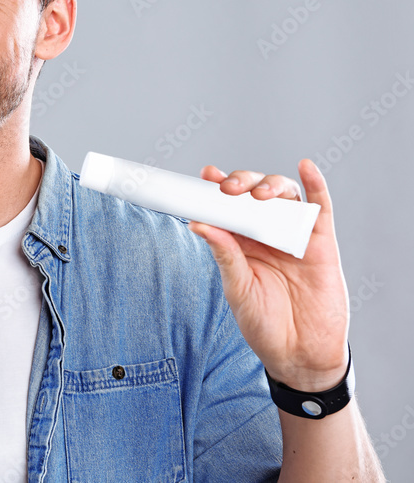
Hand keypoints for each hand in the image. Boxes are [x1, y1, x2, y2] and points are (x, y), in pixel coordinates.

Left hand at [188, 159, 349, 391]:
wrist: (300, 354)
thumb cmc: (264, 323)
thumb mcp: (237, 289)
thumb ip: (225, 255)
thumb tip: (199, 224)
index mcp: (241, 243)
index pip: (227, 207)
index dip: (217, 188)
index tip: (205, 175)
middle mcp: (266, 234)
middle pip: (254, 195)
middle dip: (241, 184)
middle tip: (228, 189)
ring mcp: (295, 236)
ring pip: (285, 196)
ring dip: (270, 186)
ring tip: (258, 195)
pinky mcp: (322, 244)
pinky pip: (321, 208)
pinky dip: (315, 185)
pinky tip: (306, 167)